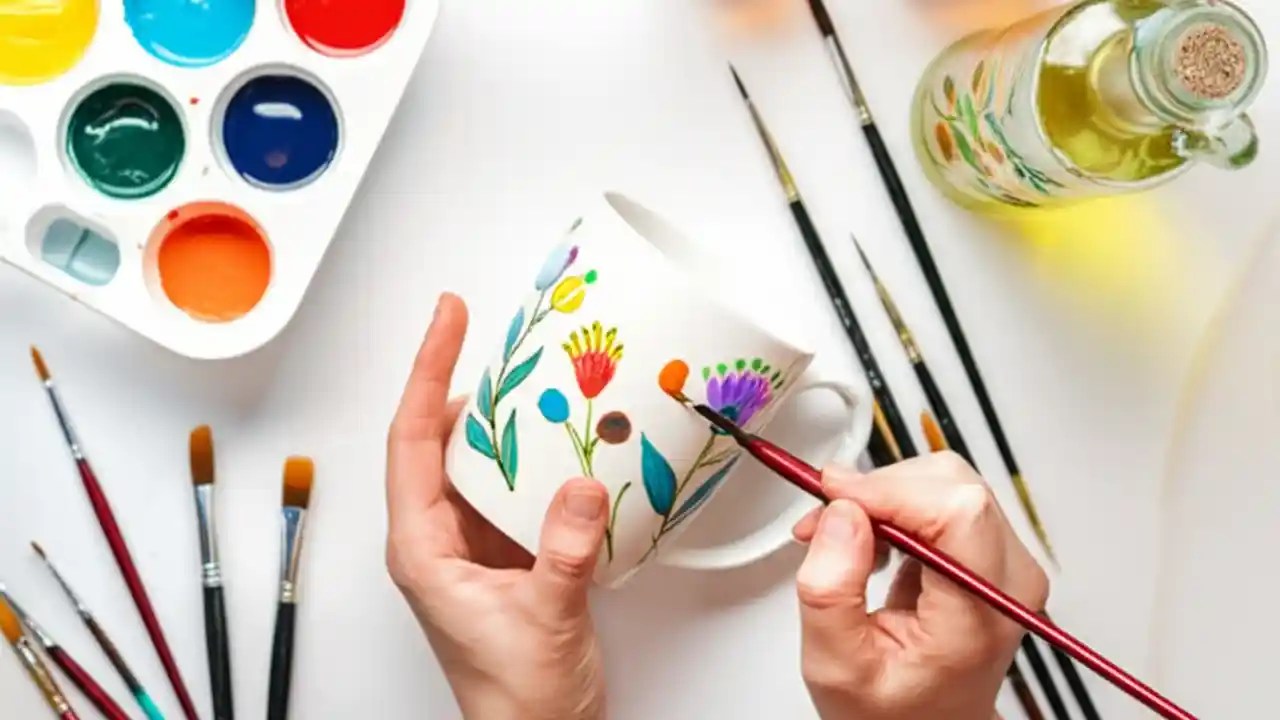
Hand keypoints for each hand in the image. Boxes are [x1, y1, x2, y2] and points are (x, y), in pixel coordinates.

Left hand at [385, 293, 609, 719]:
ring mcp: (474, 544)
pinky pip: (516, 486)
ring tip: (536, 375)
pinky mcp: (509, 553)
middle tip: (495, 333)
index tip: (447, 321)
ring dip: (507, 418)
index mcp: (423, 549)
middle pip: (439, 437)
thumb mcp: (545, 619)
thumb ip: (564, 554)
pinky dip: (538, 456)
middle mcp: (439, 540)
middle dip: (465, 381)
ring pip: (480, 459)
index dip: (427, 371)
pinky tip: (566, 441)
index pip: (412, 439)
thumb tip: (581, 489)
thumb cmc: (517, 699)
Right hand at [791, 453, 1048, 719]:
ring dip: (882, 496)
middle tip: (826, 522)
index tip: (833, 496)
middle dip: (879, 490)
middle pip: (951, 485)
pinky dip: (894, 504)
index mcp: (981, 614)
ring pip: (945, 481)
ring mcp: (1005, 561)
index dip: (890, 490)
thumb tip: (841, 514)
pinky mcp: (989, 549)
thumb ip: (831, 592)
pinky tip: (869, 540)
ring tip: (842, 538)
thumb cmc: (893, 712)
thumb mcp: (838, 667)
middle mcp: (1009, 579)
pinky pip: (941, 496)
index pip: (957, 512)